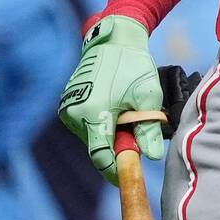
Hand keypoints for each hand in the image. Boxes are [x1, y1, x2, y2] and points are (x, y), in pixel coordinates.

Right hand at [58, 15, 164, 184]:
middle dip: (118, 148)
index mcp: (92, 112)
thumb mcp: (147, 98)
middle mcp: (74, 113)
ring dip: (110, 135)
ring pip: (92, 137)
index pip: (101, 156)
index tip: (130, 178)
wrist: (114, 41)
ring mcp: (68, 108)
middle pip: (97, 147)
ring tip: (126, 112)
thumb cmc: (134, 67)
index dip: (116, 170)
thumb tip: (151, 157)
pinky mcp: (68, 104)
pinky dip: (102, 125)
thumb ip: (148, 129)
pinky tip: (114, 107)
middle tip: (137, 135)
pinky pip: (87, 125)